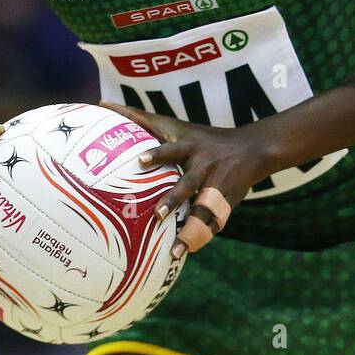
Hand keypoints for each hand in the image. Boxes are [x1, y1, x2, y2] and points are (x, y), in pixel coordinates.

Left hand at [99, 101, 272, 258]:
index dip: (156, 154)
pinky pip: (213, 223)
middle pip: (188, 183)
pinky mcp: (226, 202)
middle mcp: (203, 165)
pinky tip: (185, 252)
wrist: (253, 150)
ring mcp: (216, 186)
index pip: (171, 149)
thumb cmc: (202, 138)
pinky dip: (200, 238)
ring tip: (175, 249)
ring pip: (203, 210)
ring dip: (190, 230)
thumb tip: (102, 101)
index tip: (140, 160)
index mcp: (190, 146)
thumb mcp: (178, 126)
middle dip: (174, 199)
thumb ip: (142, 118)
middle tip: (158, 215)